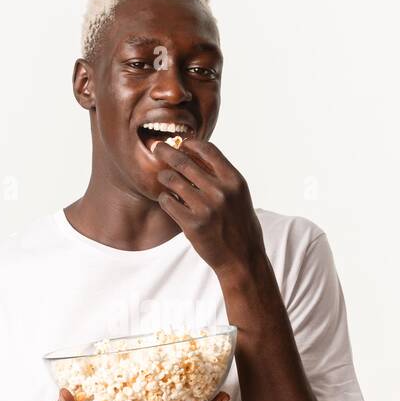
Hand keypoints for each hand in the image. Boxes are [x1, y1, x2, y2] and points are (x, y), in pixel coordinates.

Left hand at [150, 138, 266, 279]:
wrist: (242, 258)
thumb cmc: (240, 225)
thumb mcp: (239, 196)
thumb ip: (222, 177)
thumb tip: (197, 155)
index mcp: (234, 181)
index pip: (208, 150)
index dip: (191, 143)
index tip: (181, 142)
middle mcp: (220, 191)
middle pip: (185, 162)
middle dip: (167, 152)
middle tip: (157, 147)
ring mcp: (205, 208)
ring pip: (172, 180)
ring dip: (164, 176)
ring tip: (164, 177)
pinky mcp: (192, 224)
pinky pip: (168, 202)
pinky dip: (164, 198)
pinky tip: (167, 200)